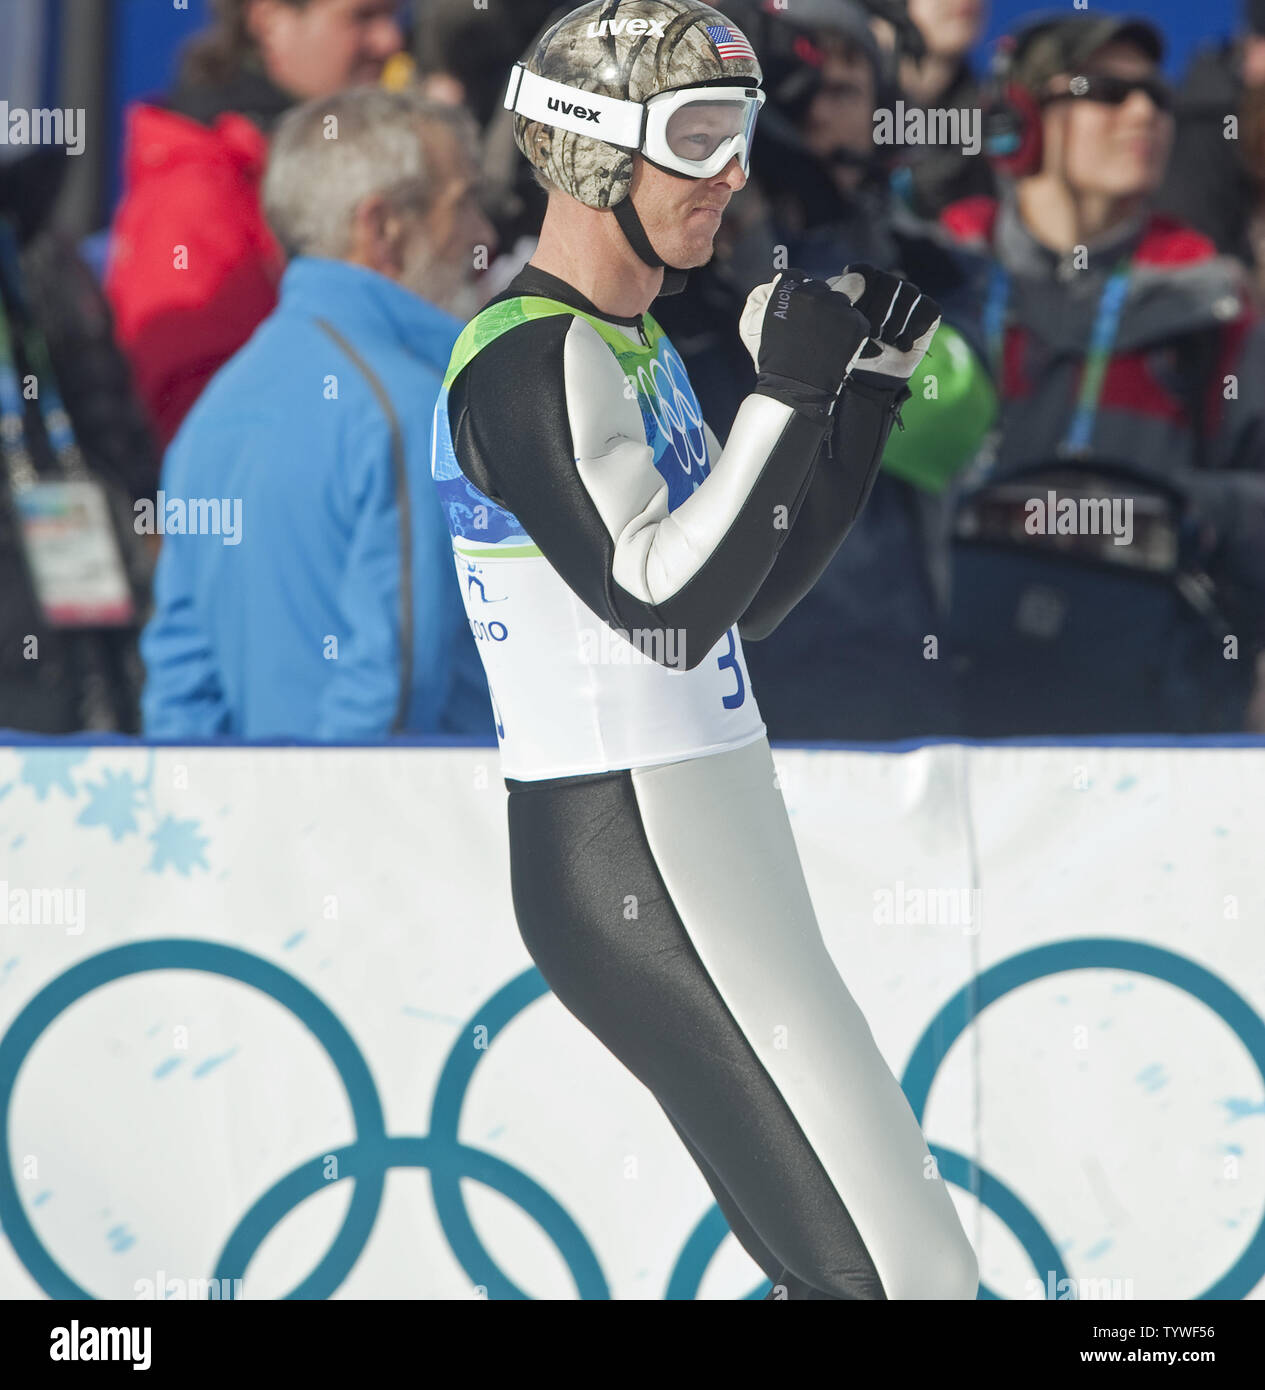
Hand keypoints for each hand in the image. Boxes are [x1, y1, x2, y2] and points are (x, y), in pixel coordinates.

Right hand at [740, 269, 870, 415]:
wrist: (791, 388)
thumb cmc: (768, 359)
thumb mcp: (749, 322)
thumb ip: (762, 295)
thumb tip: (779, 279)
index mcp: (788, 289)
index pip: (798, 277)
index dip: (799, 294)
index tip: (799, 311)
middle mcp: (814, 293)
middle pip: (822, 288)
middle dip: (818, 305)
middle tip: (811, 331)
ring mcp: (837, 308)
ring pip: (841, 302)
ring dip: (835, 317)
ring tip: (823, 342)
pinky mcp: (855, 324)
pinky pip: (856, 319)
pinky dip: (849, 332)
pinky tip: (835, 347)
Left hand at [828, 263, 940, 379]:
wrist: (873, 379)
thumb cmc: (854, 351)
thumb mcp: (841, 326)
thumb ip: (843, 296)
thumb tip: (852, 272)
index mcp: (863, 282)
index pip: (864, 270)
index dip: (861, 293)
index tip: (855, 315)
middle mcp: (887, 284)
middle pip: (889, 281)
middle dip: (878, 313)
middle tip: (872, 334)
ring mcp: (910, 297)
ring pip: (910, 293)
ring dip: (894, 325)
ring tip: (886, 340)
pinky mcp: (929, 312)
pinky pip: (926, 309)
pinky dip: (912, 331)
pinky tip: (902, 344)